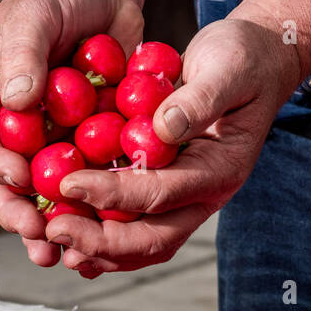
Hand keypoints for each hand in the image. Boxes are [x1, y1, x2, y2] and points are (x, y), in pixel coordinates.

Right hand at [0, 0, 142, 270]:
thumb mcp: (36, 15)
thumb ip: (23, 55)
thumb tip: (17, 102)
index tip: (19, 180)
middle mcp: (17, 128)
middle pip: (10, 184)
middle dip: (22, 216)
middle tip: (39, 238)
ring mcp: (52, 140)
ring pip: (49, 193)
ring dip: (57, 226)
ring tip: (66, 256)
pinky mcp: (89, 145)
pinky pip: (91, 180)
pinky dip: (98, 206)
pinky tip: (111, 230)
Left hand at [42, 14, 301, 273]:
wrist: (255, 63)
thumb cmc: (244, 60)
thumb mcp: (228, 67)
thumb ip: (200, 99)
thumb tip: (162, 127)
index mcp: (218, 170)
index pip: (160, 195)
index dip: (113, 195)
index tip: (69, 184)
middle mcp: (202, 195)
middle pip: (151, 238)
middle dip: (100, 241)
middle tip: (55, 230)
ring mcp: (185, 200)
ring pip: (142, 244)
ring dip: (98, 250)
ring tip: (55, 241)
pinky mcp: (168, 193)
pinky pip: (136, 227)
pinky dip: (102, 235)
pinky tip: (69, 234)